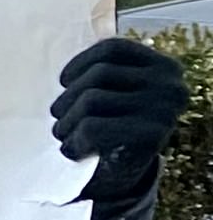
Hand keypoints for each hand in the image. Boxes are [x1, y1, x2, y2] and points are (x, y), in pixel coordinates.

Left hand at [55, 35, 186, 201]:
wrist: (124, 175)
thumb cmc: (111, 124)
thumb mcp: (113, 92)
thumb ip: (101, 71)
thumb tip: (49, 43)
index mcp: (162, 66)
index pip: (113, 48)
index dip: (80, 62)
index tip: (63, 80)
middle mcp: (170, 85)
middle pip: (99, 74)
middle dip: (69, 97)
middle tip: (59, 116)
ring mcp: (163, 110)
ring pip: (92, 99)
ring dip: (67, 121)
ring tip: (64, 133)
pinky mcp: (150, 137)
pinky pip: (93, 127)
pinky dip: (74, 140)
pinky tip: (72, 150)